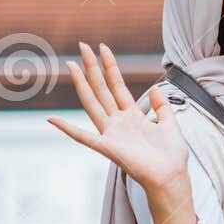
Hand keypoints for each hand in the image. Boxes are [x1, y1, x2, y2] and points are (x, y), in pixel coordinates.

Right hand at [47, 43, 188, 191]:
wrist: (172, 178)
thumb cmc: (171, 156)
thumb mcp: (170, 125)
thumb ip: (162, 106)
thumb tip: (155, 87)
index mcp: (132, 116)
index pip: (117, 85)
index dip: (110, 66)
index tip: (102, 47)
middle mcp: (118, 122)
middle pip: (102, 89)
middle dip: (92, 67)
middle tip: (82, 46)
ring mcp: (111, 134)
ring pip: (93, 103)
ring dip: (82, 84)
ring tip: (72, 65)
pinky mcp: (108, 148)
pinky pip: (83, 137)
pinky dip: (67, 129)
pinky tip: (52, 119)